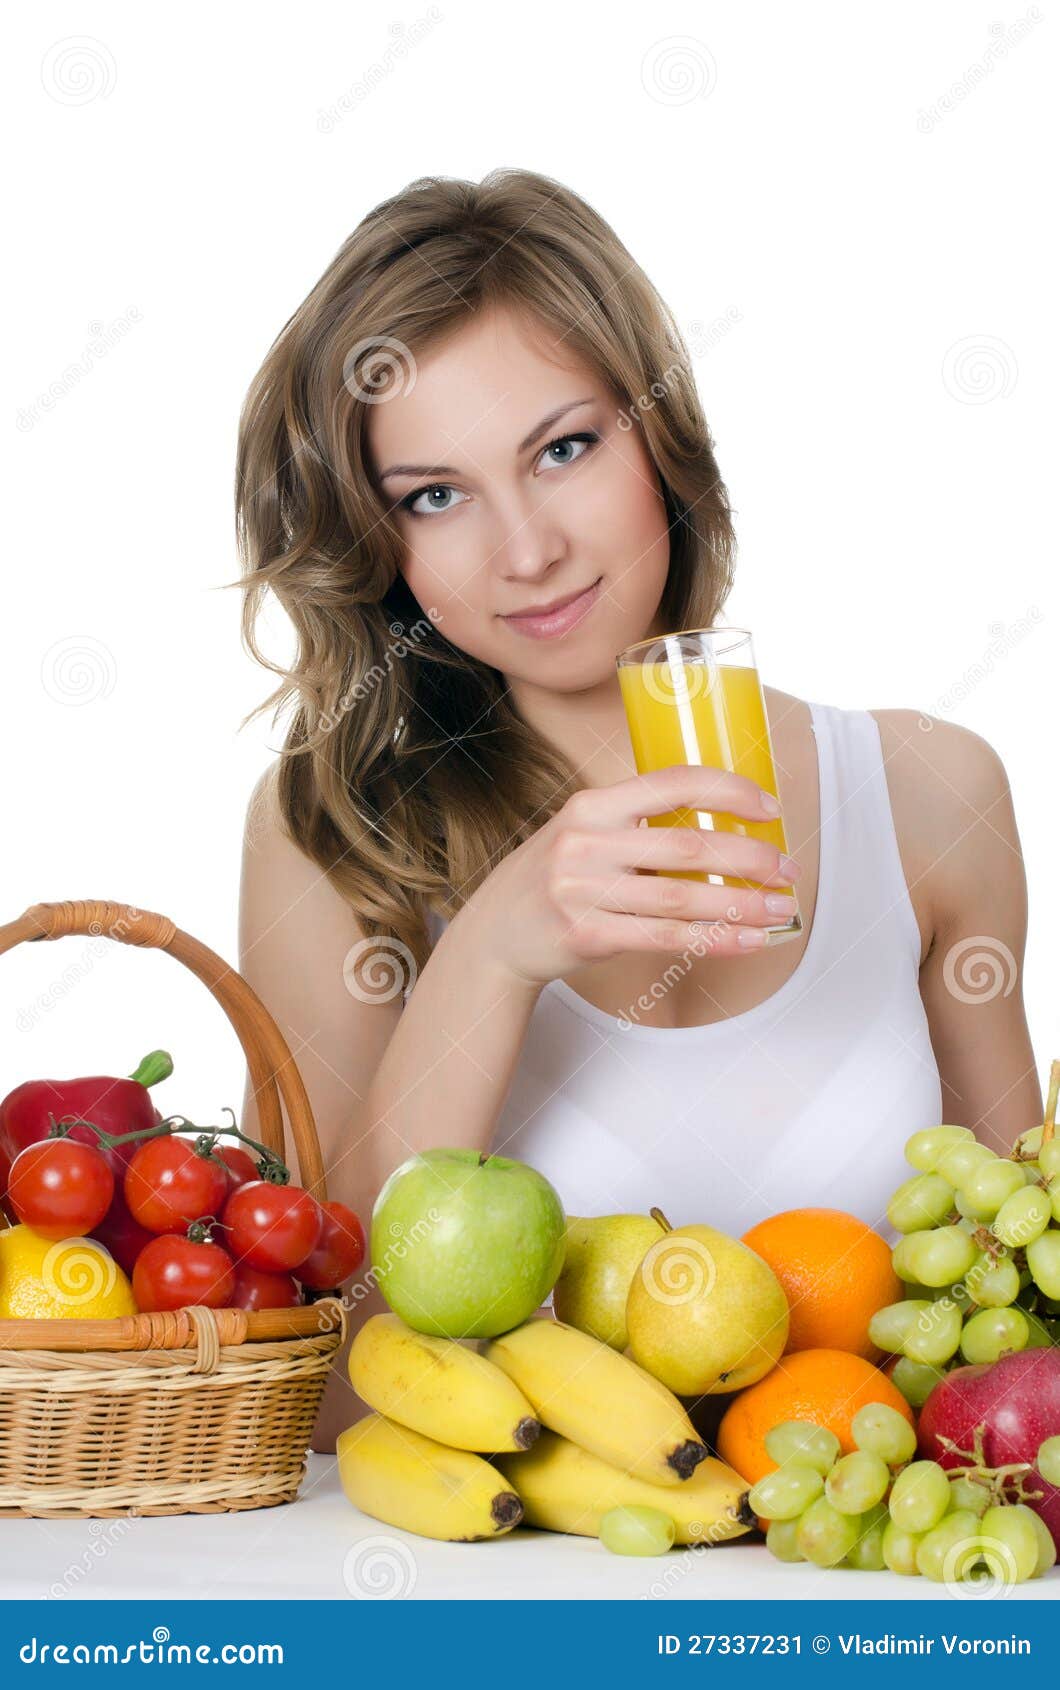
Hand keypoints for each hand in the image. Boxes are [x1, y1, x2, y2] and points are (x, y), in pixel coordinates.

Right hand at [465, 763, 802, 988]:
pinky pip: (665, 938)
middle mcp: (586, 842)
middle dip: (749, 858)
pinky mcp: (586, 934)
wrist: (494, 933)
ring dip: (741, 905)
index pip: (672, 782)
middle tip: (786, 870)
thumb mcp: (584, 833)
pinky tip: (748, 941)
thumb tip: (722, 826)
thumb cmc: (555, 878)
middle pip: (687, 846)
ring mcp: (583, 890)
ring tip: (779, 909)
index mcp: (592, 805)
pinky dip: (715, 940)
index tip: (769, 808)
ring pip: (682, 898)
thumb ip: (636, 824)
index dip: (729, 791)